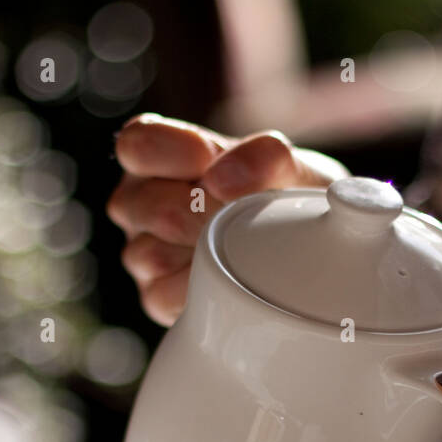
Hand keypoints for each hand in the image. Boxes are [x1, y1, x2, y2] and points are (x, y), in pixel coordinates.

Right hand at [108, 114, 347, 325]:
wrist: (303, 247)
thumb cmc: (282, 196)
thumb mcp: (286, 167)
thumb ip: (265, 157)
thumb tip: (224, 181)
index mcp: (156, 154)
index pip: (139, 145)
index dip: (179, 155)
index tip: (217, 165)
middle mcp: (139, 202)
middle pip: (149, 207)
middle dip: (206, 214)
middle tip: (242, 216)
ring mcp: (142, 252)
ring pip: (152, 256)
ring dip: (206, 254)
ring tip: (240, 247)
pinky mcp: (155, 297)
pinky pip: (163, 295)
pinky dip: (202, 289)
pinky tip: (228, 281)